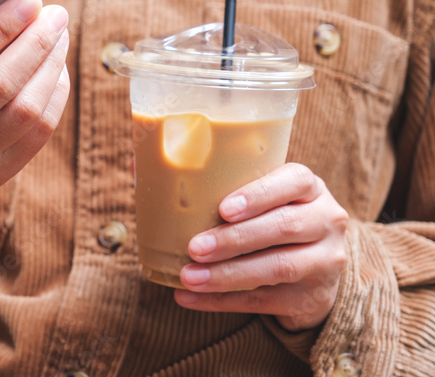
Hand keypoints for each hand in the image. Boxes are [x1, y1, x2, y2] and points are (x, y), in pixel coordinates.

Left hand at [173, 163, 348, 331]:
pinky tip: (189, 297)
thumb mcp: (263, 196)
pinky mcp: (312, 298)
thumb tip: (147, 170)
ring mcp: (324, 262)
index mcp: (310, 188)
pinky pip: (263, 301)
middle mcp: (326, 221)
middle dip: (235, 239)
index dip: (258, 195)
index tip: (223, 209)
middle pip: (284, 227)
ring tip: (189, 276)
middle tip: (195, 247)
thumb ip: (222, 184)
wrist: (314, 268)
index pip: (294, 181)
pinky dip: (221, 300)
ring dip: (227, 274)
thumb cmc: (270, 218)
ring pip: (277, 268)